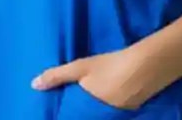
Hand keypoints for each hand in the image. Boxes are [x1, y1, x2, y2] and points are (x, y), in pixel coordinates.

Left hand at [31, 49, 162, 109]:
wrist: (148, 66)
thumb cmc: (110, 66)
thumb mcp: (81, 68)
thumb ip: (57, 76)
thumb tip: (33, 85)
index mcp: (89, 110)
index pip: (74, 117)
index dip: (67, 114)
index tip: (59, 112)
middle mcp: (104, 117)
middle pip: (87, 116)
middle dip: (79, 112)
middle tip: (71, 104)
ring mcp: (119, 116)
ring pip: (101, 114)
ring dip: (94, 109)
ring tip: (87, 100)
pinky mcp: (131, 111)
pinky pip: (113, 112)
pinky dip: (107, 107)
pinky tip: (107, 97)